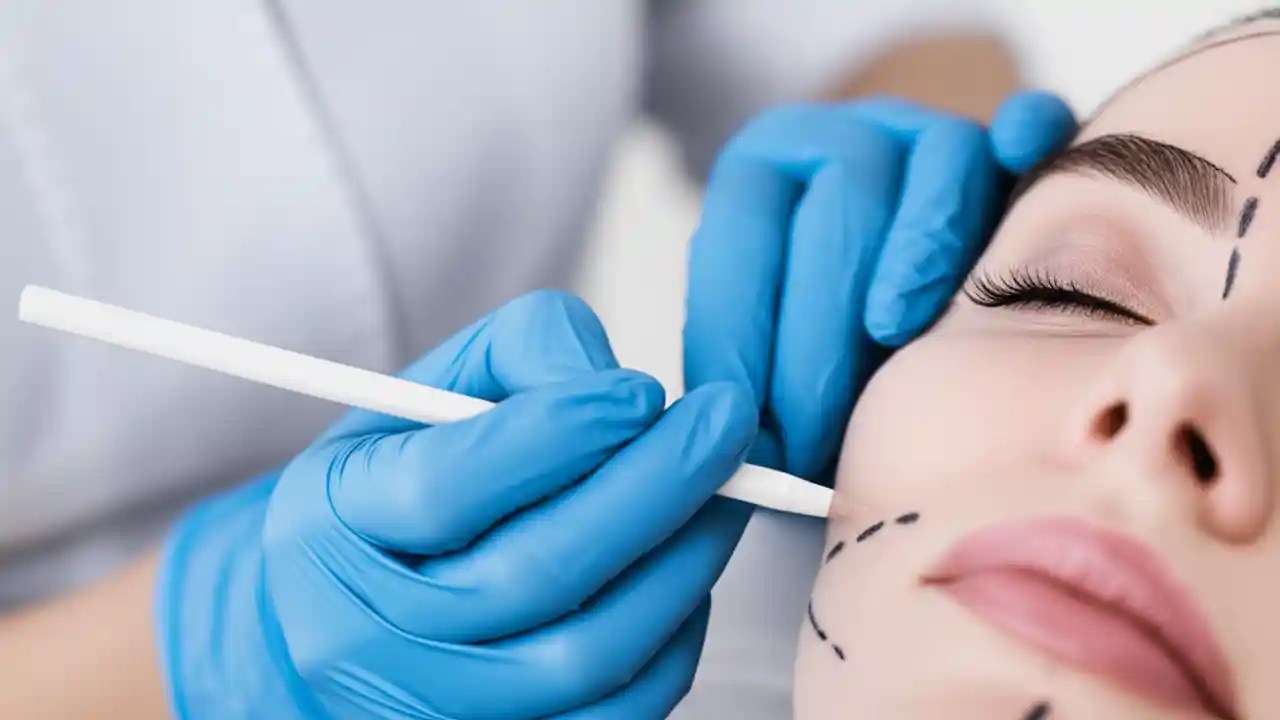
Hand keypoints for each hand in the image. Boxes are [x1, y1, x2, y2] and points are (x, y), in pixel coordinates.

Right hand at [158, 291, 758, 718]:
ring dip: (682, 562)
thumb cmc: (395, 492)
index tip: (642, 391)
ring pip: (587, 652)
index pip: (445, 486)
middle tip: (727, 426)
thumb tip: (616, 389)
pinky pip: (616, 711)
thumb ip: (518, 357)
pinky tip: (683, 571)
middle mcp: (364, 635)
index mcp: (330, 525)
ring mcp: (432, 708)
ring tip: (728, 492)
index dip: (558, 433)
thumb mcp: (423, 397)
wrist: (341, 620)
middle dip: (654, 489)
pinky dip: (672, 637)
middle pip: (533, 573)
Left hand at [684, 92, 1074, 477]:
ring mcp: (933, 135)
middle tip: (812, 430)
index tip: (746, 424)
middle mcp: (846, 139)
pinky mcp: (1017, 147)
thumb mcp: (762, 364)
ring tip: (890, 329)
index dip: (739, 332)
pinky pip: (1032, 122)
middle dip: (818, 324)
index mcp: (763, 173)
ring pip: (937, 157)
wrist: (908, 314)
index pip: (740, 234)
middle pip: (839, 198)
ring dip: (917, 243)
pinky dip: (1029, 135)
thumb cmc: (819, 356)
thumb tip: (738, 447)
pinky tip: (1016, 160)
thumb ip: (745, 394)